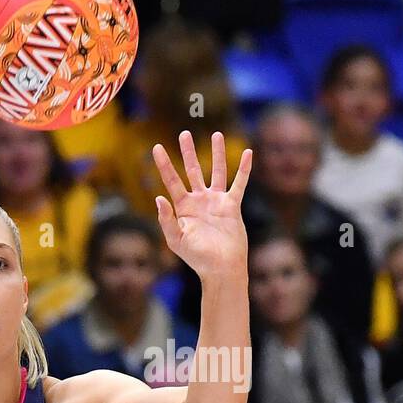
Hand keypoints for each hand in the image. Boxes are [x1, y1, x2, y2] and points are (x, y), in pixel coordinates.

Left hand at [151, 130, 251, 281]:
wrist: (221, 267)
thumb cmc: (197, 257)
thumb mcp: (176, 239)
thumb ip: (167, 219)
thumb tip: (159, 197)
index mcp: (182, 208)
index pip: (171, 180)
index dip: (164, 164)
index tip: (156, 147)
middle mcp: (199, 201)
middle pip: (193, 170)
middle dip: (188, 152)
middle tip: (184, 134)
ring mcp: (216, 202)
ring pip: (217, 171)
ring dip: (217, 154)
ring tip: (216, 134)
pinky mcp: (232, 206)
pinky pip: (239, 183)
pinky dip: (243, 169)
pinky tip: (247, 153)